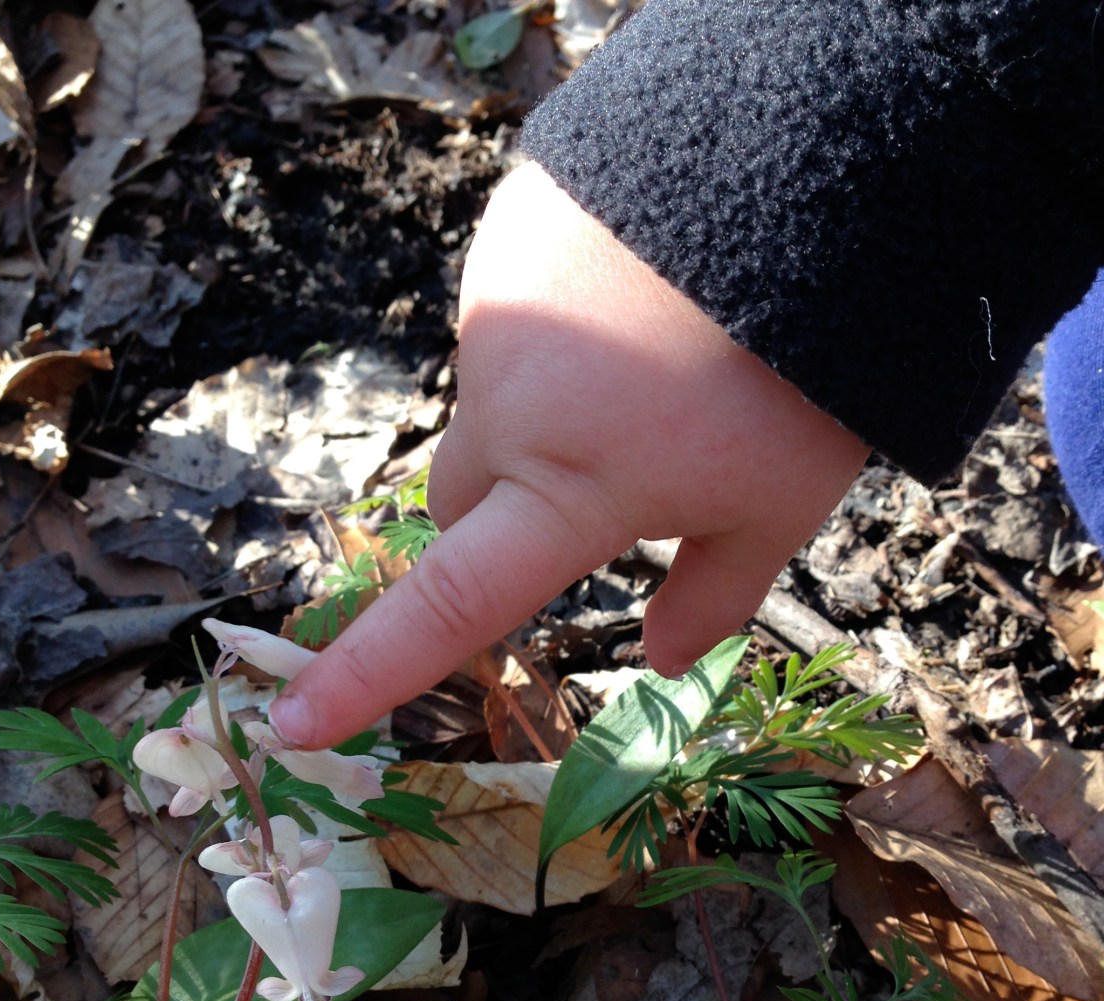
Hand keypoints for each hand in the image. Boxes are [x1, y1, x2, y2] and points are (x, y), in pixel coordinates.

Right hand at [270, 163, 868, 747]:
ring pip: (495, 405)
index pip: (451, 605)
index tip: (295, 723)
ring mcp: (499, 316)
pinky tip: (636, 301)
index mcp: (567, 488)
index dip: (372, 672)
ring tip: (652, 369)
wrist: (808, 175)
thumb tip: (669, 662)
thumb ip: (714, 596)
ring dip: (545, 415)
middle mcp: (506, 406)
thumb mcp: (779, 507)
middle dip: (503, 521)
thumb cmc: (806, 376)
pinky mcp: (506, 243)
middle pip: (459, 499)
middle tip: (593, 496)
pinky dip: (556, 339)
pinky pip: (511, 321)